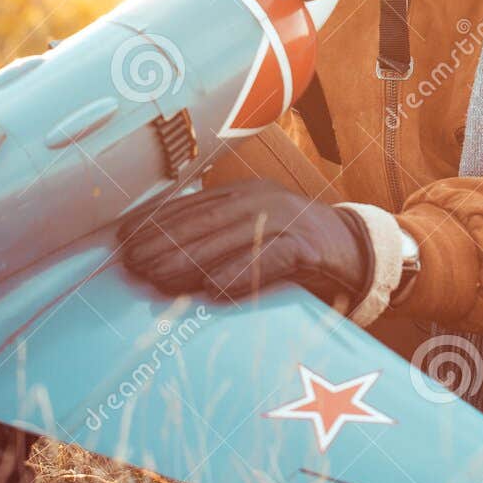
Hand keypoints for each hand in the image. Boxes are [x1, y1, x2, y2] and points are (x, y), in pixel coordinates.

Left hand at [116, 178, 372, 308]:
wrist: (359, 249)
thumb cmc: (298, 246)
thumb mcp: (256, 230)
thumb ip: (220, 237)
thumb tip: (166, 257)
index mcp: (245, 192)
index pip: (191, 204)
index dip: (155, 221)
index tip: (124, 238)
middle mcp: (261, 199)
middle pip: (204, 221)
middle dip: (164, 242)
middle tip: (133, 264)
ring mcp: (284, 219)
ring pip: (229, 239)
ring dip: (190, 261)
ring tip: (159, 279)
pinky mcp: (306, 245)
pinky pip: (268, 260)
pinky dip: (239, 274)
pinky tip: (213, 289)